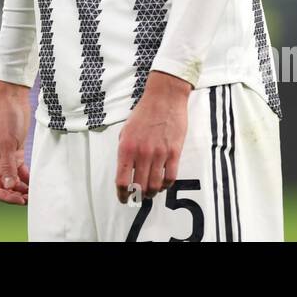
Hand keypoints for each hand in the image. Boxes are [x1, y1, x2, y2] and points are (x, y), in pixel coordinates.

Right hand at [0, 80, 31, 204]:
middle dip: (15, 195)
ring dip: (21, 189)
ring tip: (34, 194)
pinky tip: (34, 183)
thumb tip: (8, 186)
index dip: (5, 197)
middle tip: (30, 199)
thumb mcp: (7, 142)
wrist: (12, 98)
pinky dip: (26, 179)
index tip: (20, 199)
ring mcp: (4, 158)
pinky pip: (19, 172)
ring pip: (12, 181)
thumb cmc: (6, 117)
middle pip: (3, 187)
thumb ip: (7, 165)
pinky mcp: (14, 153)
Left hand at [116, 71, 190, 203]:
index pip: (122, 180)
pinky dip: (166, 185)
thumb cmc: (144, 112)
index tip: (123, 198)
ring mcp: (159, 154)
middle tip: (139, 198)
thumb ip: (125, 150)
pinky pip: (170, 177)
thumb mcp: (126, 130)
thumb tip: (126, 169)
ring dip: (152, 193)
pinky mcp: (174, 152)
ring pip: (155, 185)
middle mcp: (142, 153)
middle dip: (138, 196)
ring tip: (150, 192)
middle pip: (139, 186)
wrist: (164, 98)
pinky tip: (163, 184)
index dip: (122, 194)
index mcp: (126, 148)